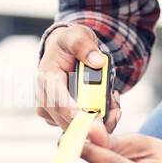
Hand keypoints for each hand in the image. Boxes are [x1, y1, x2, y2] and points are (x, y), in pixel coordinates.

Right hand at [36, 25, 121, 139]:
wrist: (64, 51)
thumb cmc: (69, 44)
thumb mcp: (78, 35)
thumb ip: (85, 46)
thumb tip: (97, 62)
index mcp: (47, 78)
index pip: (57, 101)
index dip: (73, 113)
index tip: (92, 118)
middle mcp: (45, 97)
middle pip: (67, 120)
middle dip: (94, 120)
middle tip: (117, 110)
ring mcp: (51, 110)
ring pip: (75, 127)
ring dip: (98, 120)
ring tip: (113, 100)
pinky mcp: (59, 117)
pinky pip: (79, 126)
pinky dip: (96, 120)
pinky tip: (106, 105)